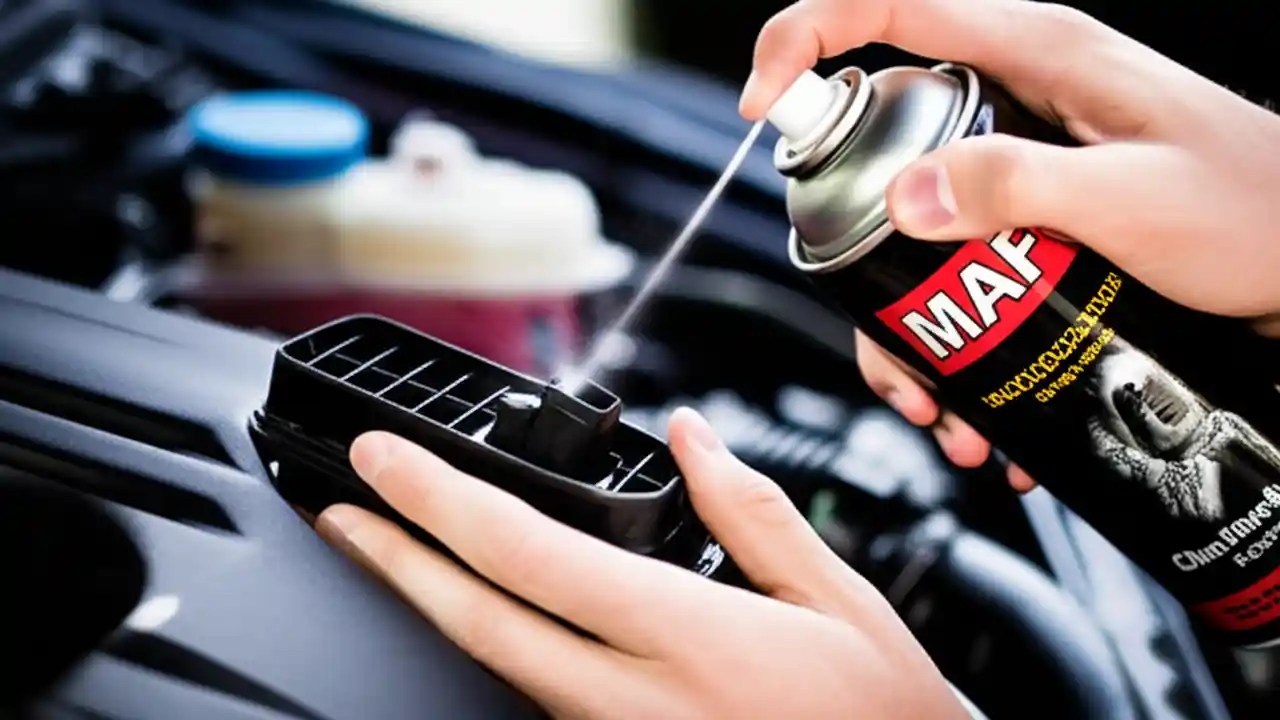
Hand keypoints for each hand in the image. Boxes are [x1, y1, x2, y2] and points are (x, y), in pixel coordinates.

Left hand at [315, 408, 967, 719]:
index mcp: (688, 639)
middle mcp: (634, 699)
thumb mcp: (836, 599)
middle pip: (480, 623)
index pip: (532, 555)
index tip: (386, 461)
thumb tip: (692, 437)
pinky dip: (491, 641)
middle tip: (343, 509)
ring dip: (433, 601)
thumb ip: (751, 511)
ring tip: (389, 550)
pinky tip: (476, 608)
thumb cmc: (882, 715)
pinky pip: (536, 695)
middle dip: (396, 559)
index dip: (440, 502)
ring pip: (496, 665)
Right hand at [739, 0, 1279, 486]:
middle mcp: (1019, 94)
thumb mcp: (1133, 199)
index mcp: (1035, 52)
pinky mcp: (1035, 204)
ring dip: (904, 313)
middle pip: (883, 138)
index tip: (764, 104)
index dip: (805, 40)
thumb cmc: (1260, 213)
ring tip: (934, 397)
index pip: (887, 8)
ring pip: (913, 212)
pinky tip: (971, 390)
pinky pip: (956, 247)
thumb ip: (1017, 187)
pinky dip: (946, 322)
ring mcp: (1025, 151)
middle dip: (859, 245)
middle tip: (880, 331)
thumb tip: (906, 193)